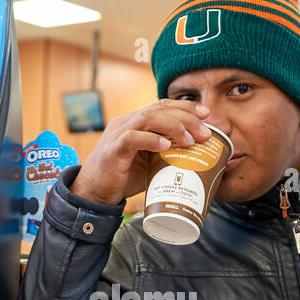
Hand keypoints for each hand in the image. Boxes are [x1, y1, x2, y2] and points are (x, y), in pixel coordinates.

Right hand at [70, 100, 211, 204]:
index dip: (185, 106)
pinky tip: (166, 145)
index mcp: (135, 123)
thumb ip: (167, 156)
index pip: (162, 106)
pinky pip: (133, 137)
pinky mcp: (113, 149)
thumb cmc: (122, 179)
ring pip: (148, 118)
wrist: (93, 193)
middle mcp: (126, 122)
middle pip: (159, 109)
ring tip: (191, 140)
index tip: (207, 113)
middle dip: (186, 117)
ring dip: (174, 127)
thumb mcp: (149, 164)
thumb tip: (197, 161)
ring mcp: (118, 133)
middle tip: (206, 132)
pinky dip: (151, 140)